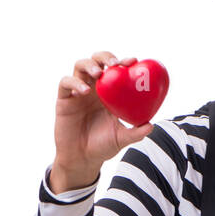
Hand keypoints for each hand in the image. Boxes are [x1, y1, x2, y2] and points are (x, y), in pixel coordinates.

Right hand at [51, 50, 153, 190]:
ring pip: (80, 66)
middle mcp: (94, 88)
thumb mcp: (121, 139)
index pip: (116, 70)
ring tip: (98, 73)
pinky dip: (74, 82)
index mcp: (109, 93)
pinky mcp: (64, 99)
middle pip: (97, 60)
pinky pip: (65, 83)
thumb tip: (151, 125)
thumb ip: (135, 133)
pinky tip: (84, 91)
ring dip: (89, 65)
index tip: (133, 61)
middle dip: (105, 56)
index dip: (124, 61)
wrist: (82, 159)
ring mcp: (78, 92)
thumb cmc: (103, 146)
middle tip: (114, 63)